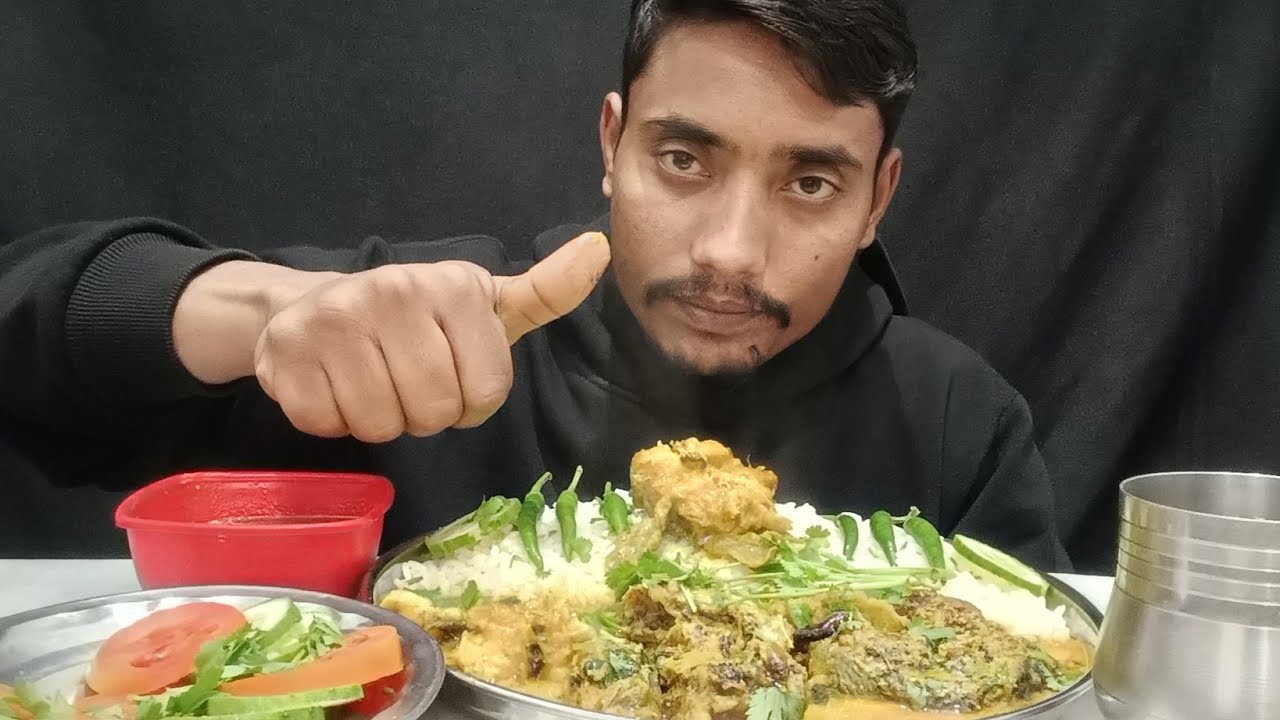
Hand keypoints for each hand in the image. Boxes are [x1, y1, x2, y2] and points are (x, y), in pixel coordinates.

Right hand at [174, 232, 609, 440]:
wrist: (314, 306)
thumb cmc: (417, 319)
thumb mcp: (486, 304)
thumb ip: (546, 290)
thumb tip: (599, 247)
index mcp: (454, 285)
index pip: (485, 392)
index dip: (471, 402)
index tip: (452, 375)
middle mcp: (393, 291)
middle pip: (434, 412)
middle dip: (425, 413)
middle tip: (407, 381)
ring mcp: (333, 319)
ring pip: (382, 424)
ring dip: (381, 420)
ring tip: (371, 381)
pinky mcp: (284, 352)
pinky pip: (328, 424)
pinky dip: (333, 420)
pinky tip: (333, 385)